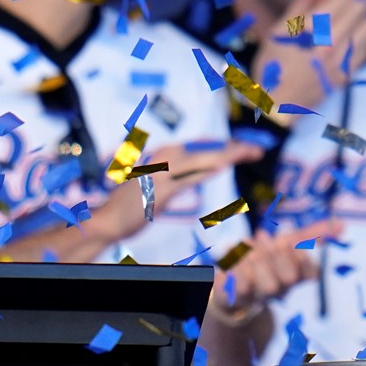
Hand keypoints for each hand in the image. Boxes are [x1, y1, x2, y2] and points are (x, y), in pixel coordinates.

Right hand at [88, 139, 263, 242]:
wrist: (108, 219)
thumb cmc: (132, 204)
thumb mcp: (159, 183)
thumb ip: (181, 175)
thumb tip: (206, 170)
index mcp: (165, 153)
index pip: (203, 145)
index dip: (226, 145)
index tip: (245, 148)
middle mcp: (165, 157)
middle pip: (207, 149)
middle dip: (234, 148)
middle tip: (257, 150)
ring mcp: (163, 171)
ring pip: (203, 159)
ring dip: (229, 156)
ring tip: (251, 153)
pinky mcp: (162, 189)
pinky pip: (189, 177)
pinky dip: (207, 170)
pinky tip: (224, 166)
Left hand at [211, 218, 344, 318]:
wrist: (235, 285)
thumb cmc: (268, 260)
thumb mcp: (290, 243)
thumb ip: (314, 234)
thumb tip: (343, 224)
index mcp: (297, 275)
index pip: (311, 273)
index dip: (303, 259)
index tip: (292, 243)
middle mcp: (282, 288)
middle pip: (289, 278)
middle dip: (281, 256)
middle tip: (274, 242)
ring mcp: (260, 294)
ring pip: (267, 284)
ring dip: (259, 260)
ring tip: (250, 247)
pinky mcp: (239, 295)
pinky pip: (240, 284)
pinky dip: (237, 265)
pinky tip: (233, 252)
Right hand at [250, 0, 365, 116]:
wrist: (278, 104)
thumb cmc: (273, 65)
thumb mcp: (277, 31)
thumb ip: (297, 8)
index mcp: (310, 28)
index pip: (341, 0)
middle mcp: (330, 41)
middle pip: (358, 12)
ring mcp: (341, 59)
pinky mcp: (347, 73)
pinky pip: (365, 50)